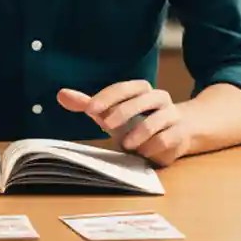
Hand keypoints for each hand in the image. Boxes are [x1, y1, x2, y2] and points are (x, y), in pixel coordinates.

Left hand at [57, 81, 190, 166]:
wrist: (177, 133)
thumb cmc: (138, 122)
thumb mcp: (112, 113)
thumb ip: (90, 105)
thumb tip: (61, 94)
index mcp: (141, 90)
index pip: (124, 88)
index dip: (107, 97)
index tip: (91, 110)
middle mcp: (159, 98)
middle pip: (142, 99)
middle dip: (123, 111)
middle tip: (106, 125)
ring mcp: (172, 115)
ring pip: (156, 120)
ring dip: (138, 133)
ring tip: (126, 145)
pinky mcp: (180, 134)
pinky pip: (166, 139)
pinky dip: (152, 147)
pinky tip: (143, 152)